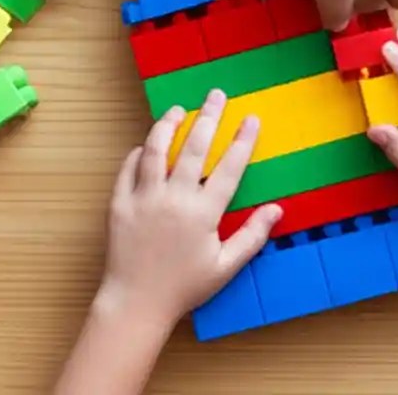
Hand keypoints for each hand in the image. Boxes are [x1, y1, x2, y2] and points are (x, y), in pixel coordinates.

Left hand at [96, 90, 282, 328]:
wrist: (136, 303)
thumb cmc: (185, 287)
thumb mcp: (225, 266)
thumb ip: (252, 235)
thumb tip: (277, 210)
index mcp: (203, 213)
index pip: (228, 167)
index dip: (242, 140)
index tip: (251, 118)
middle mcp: (174, 199)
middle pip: (193, 147)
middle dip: (208, 116)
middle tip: (216, 95)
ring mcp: (144, 198)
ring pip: (155, 149)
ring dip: (168, 125)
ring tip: (179, 110)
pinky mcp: (119, 203)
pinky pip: (128, 168)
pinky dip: (138, 152)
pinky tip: (146, 144)